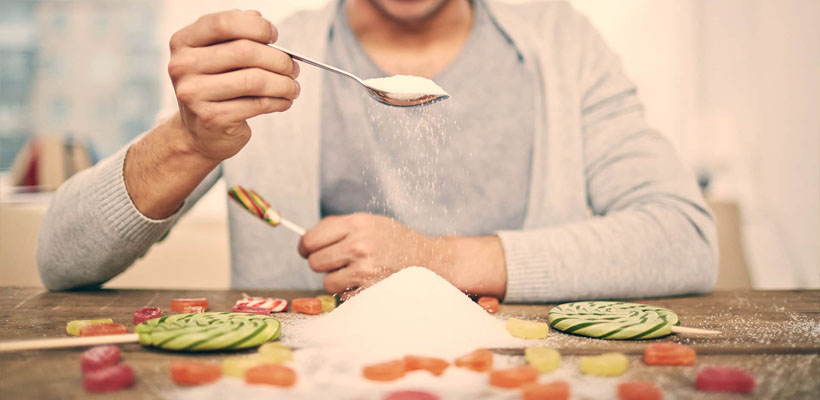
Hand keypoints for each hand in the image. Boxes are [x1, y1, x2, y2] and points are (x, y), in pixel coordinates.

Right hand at [167, 9, 300, 160]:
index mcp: (184, 42)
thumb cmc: (215, 87)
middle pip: (245, 52)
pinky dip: (278, 101)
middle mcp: (184, 66)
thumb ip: (235, 35)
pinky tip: (284, 100)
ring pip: (254, 80)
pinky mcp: (212, 118)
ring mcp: (195, 94)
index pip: (224, 23)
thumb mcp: (217, 56)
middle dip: (279, 59)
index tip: (274, 36)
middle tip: (293, 67)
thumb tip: (259, 20)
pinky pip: (257, 104)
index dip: (257, 27)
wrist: (199, 132)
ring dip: (283, 83)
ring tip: (293, 86)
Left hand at [298, 213, 507, 299]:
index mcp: (357, 224)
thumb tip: (307, 240)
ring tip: (354, 271)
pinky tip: (366, 281)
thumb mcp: (371, 223)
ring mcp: (365, 269)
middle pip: (315, 261)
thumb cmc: (396, 240)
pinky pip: (343, 294)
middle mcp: (359, 244)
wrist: (429, 259)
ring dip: (335, 279)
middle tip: (334, 262)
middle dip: (321, 263)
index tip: (306, 250)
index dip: (305, 246)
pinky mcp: (370, 289)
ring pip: (326, 281)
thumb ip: (340, 228)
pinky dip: (350, 291)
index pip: (312, 238)